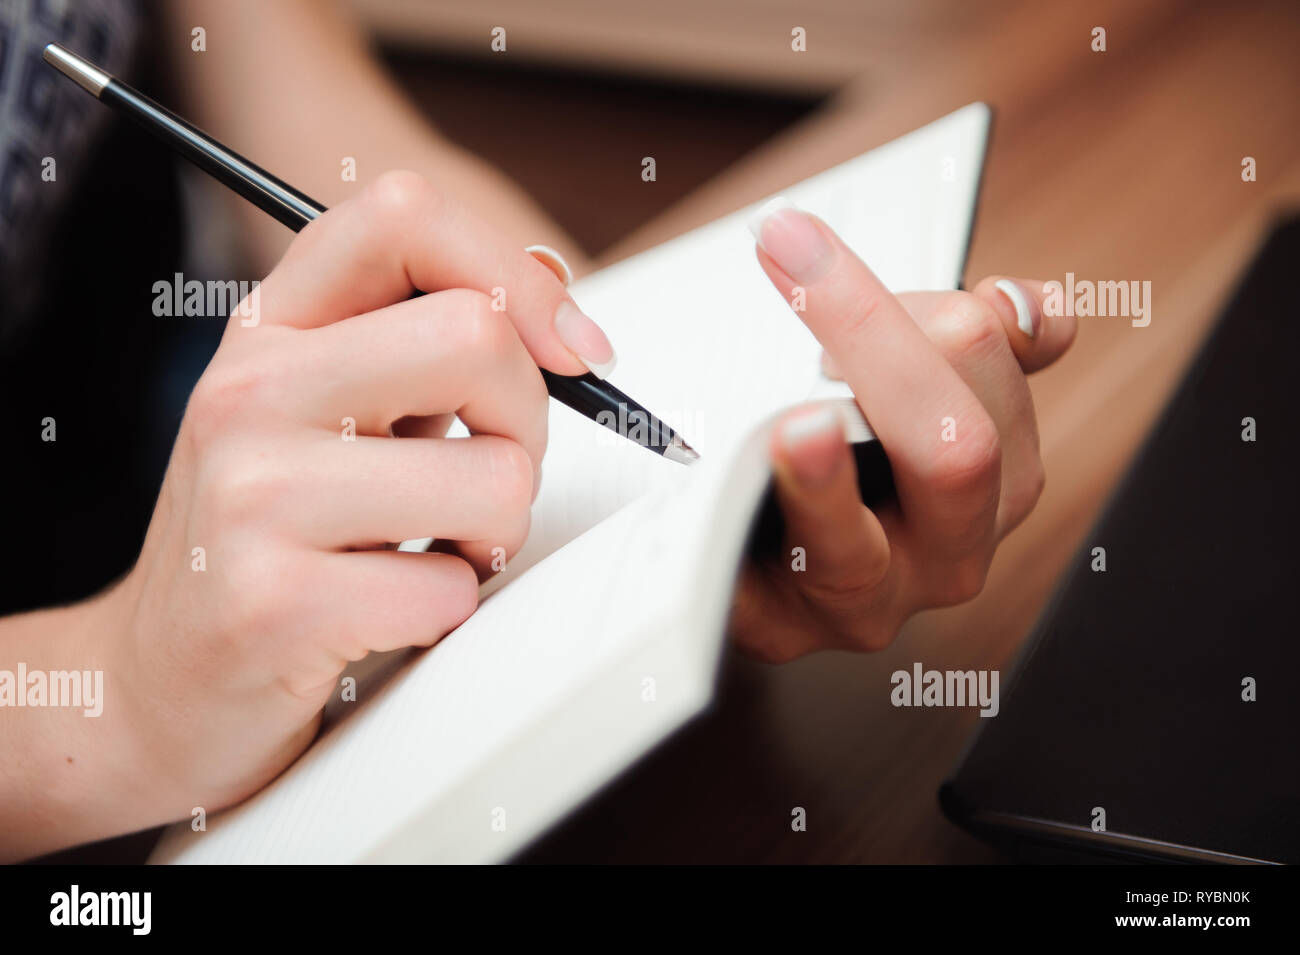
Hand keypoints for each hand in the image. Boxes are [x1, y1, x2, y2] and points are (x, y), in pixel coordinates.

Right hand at [7, 172, 614, 856]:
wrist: (160, 680)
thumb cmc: (273, 537)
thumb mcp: (332, 411)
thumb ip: (426, 344)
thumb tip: (562, 311)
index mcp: (271, 327)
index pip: (403, 213)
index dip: (518, 275)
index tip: (568, 351)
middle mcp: (248, 391)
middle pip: (477, 338)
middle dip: (529, 421)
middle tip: (489, 470)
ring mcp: (251, 493)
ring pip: (496, 477)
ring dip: (496, 533)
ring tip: (434, 548)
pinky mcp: (270, 602)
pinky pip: (453, 589)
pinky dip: (450, 609)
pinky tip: (389, 609)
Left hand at [729, 201, 1075, 661]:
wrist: (768, 524)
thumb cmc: (849, 434)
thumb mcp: (916, 371)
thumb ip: (974, 336)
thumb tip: (1033, 309)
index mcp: (1001, 474)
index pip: (987, 365)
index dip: (909, 295)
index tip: (803, 237)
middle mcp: (950, 550)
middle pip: (952, 452)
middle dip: (876, 345)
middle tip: (790, 265)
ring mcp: (865, 602)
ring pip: (856, 549)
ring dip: (822, 483)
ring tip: (795, 427)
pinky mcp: (780, 632)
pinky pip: (751, 597)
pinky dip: (725, 545)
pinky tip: (704, 494)